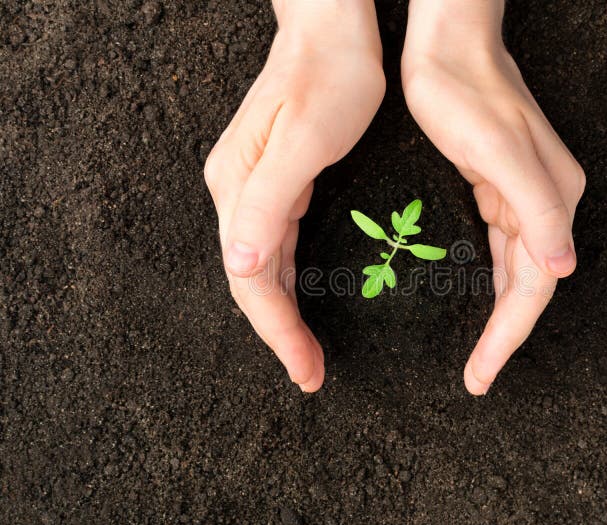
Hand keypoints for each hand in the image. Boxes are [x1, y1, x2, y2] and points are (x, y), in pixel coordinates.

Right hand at [204, 0, 384, 391]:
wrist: (333, 33)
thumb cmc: (329, 78)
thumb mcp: (304, 141)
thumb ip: (268, 203)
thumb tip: (239, 265)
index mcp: (239, 188)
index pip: (251, 280)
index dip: (277, 331)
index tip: (304, 370)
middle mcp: (237, 192)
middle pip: (252, 281)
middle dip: (280, 333)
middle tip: (310, 373)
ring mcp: (254, 187)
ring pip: (263, 268)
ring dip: (284, 315)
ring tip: (307, 354)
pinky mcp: (275, 181)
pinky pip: (275, 246)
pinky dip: (288, 282)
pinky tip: (300, 302)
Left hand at [402, 0, 584, 394]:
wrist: (446, 48)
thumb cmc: (466, 92)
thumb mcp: (499, 151)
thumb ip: (537, 210)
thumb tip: (563, 268)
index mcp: (553, 198)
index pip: (537, 284)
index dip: (510, 333)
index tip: (483, 372)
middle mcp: (545, 201)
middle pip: (529, 285)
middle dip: (504, 335)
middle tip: (477, 377)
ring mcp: (521, 194)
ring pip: (515, 271)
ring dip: (500, 316)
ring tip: (480, 357)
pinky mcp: (496, 186)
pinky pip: (501, 247)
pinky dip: (492, 280)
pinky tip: (482, 301)